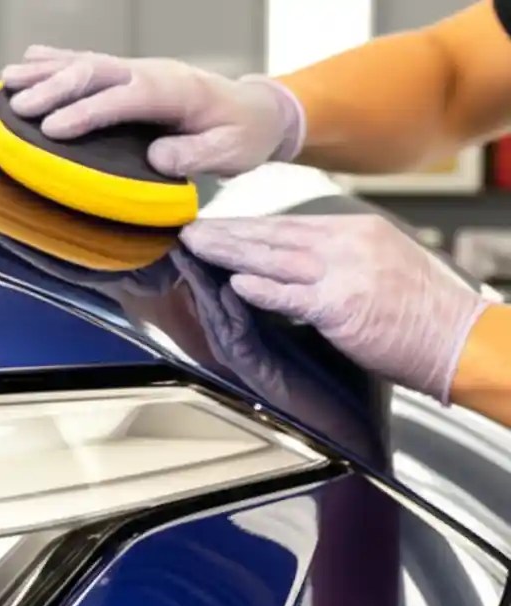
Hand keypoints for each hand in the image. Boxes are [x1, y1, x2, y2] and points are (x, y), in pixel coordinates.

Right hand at [0, 45, 304, 176]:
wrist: (255, 110)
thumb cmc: (242, 134)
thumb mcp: (231, 152)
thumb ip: (196, 154)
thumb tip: (158, 157)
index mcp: (175, 91)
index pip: (124, 98)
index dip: (86, 112)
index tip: (51, 130)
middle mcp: (151, 72)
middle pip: (96, 72)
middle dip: (54, 88)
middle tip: (17, 107)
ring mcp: (138, 70)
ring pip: (85, 63)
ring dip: (44, 71)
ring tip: (6, 80)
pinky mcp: (129, 75)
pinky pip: (88, 63)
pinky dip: (55, 61)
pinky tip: (27, 62)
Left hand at [181, 215, 491, 401]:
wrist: (457, 338)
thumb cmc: (420, 311)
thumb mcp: (379, 263)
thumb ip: (335, 258)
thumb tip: (291, 262)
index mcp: (355, 231)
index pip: (289, 225)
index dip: (247, 227)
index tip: (217, 226)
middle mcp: (347, 244)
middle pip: (274, 235)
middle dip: (227, 233)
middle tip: (190, 230)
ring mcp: (344, 273)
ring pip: (274, 258)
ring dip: (230, 252)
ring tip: (197, 247)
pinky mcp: (342, 306)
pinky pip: (292, 295)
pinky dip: (262, 289)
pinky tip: (235, 283)